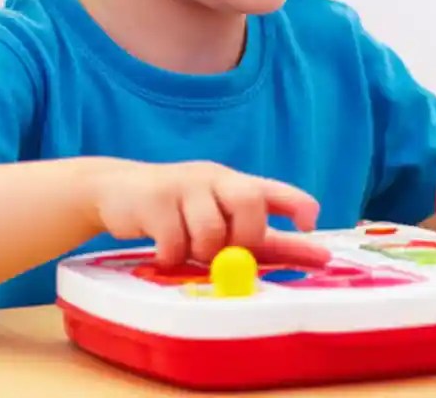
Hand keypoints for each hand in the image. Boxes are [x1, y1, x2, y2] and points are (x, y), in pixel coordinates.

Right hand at [89, 160, 328, 267]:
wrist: (116, 193)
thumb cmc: (179, 213)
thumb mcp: (222, 222)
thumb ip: (265, 241)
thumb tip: (318, 257)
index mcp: (235, 184)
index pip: (274, 189)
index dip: (297, 204)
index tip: (310, 223)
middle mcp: (214, 178)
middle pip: (249, 203)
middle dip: (245, 236)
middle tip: (228, 251)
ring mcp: (184, 185)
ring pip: (211, 230)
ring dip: (202, 252)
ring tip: (188, 250)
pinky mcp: (154, 199)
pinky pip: (174, 242)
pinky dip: (172, 256)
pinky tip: (163, 250)